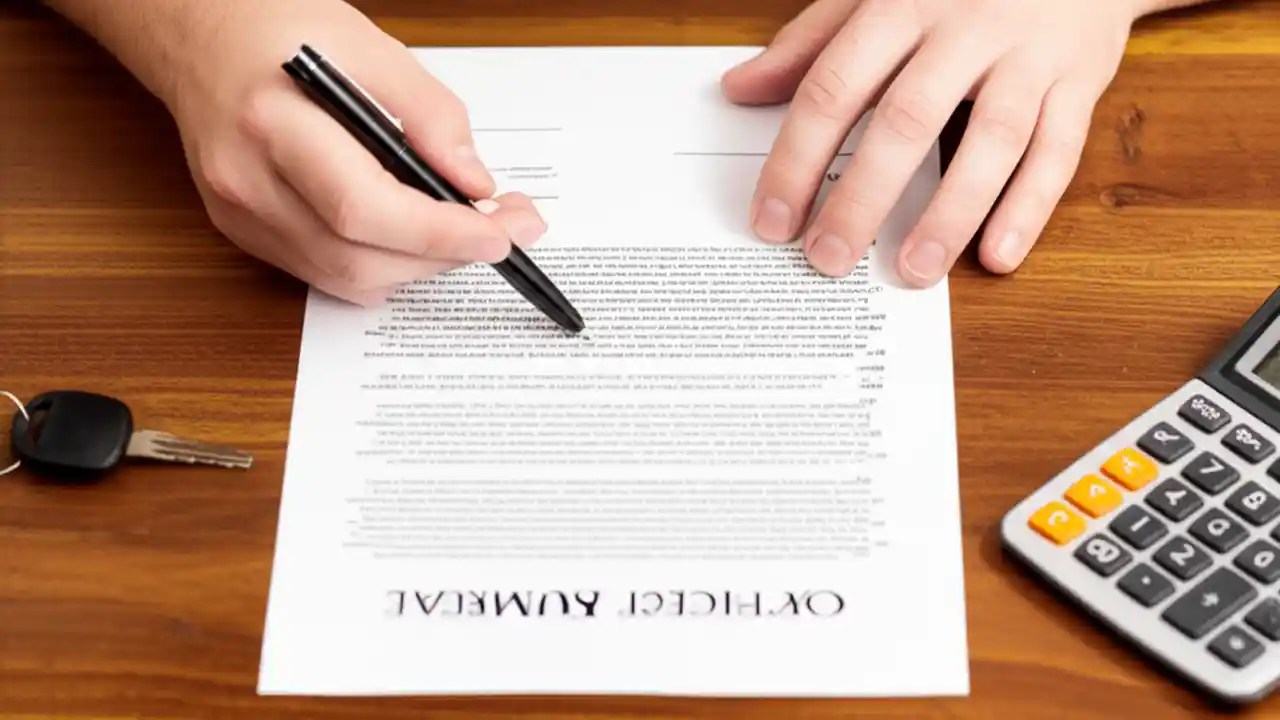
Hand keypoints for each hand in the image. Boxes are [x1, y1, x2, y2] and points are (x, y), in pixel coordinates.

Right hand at [88, 0, 546, 304]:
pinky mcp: (246, 233)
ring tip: (462, 229)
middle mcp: (247, 181)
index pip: (363, 208)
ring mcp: (242, 215)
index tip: (501, 231)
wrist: (201, 35)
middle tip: (503, 228)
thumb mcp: (370, 45)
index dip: (440, 233)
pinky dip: (381, 265)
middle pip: (358, 258)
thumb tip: (474, 183)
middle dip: (444, 255)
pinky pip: (326, 275)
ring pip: (346, 280)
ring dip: (418, 267)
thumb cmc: (279, 28)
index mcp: (273, 123)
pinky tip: (409, 233)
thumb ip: (430, 114)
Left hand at [721, 0, 1140, 285]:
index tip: (772, 221)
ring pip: (991, 140)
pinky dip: (1029, 207)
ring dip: (949, 214)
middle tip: (828, 261)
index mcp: (900, 4)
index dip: (797, 158)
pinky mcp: (1080, 78)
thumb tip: (740, 89)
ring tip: (911, 272)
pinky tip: (997, 256)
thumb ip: (810, 44)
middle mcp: (964, 27)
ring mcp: (1027, 53)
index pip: (834, 88)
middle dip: (862, 198)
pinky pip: (1058, 149)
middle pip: (906, 120)